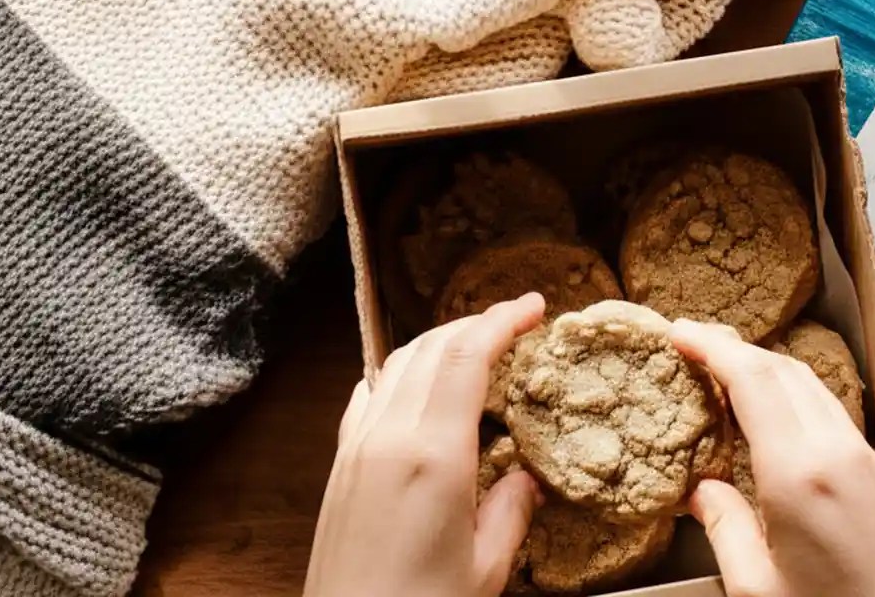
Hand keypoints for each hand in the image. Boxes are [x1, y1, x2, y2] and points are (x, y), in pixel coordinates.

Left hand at [304, 294, 546, 596]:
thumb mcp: (486, 567)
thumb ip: (510, 511)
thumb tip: (525, 479)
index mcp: (433, 457)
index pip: (466, 358)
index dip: (501, 321)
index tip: (535, 306)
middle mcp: (388, 438)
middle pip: (430, 349)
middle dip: (475, 323)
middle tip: (515, 321)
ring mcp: (357, 448)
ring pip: (396, 364)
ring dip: (437, 343)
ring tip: (474, 345)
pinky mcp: (339, 465)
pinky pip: (368, 395)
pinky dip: (399, 372)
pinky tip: (416, 383)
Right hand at [670, 320, 874, 596]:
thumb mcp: (757, 588)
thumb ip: (723, 528)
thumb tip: (701, 491)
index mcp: (798, 475)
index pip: (752, 380)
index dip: (713, 348)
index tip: (680, 334)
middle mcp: (838, 453)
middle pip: (782, 370)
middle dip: (735, 348)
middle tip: (694, 345)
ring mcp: (868, 460)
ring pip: (811, 386)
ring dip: (767, 369)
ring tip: (728, 374)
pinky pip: (833, 413)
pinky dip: (796, 396)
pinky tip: (775, 417)